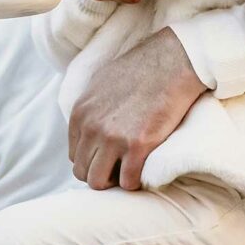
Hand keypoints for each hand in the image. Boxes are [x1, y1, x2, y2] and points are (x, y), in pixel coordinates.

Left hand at [68, 27, 207, 190]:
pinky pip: (127, 182)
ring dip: (114, 182)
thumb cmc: (140, 68)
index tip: (108, 158)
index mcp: (80, 113)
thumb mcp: (100, 83)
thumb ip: (90, 109)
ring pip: (98, 182)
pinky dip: (135, 182)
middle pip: (82, 172)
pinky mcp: (137, 146)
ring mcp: (112, 138)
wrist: (170, 61)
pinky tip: (144, 169)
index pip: (74, 155)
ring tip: (130, 171)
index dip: (92, 160)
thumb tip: (88, 128)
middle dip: (100, 174)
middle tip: (120, 168)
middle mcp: (91, 128)